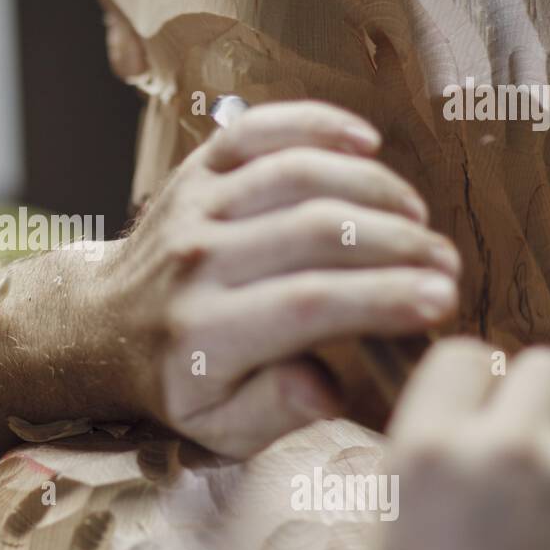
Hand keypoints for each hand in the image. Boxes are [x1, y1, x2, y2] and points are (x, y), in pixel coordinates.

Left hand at [99, 99, 459, 457]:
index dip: (382, 298)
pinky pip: (260, 128)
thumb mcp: (219, 426)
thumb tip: (325, 386)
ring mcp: (196, 205)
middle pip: (316, 231)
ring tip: (418, 220)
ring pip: (297, 174)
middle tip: (446, 266)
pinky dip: (316, 123)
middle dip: (398, 246)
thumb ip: (276, 412)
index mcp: (205, 333)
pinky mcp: (198, 168)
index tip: (442, 302)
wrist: (104, 326)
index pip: (308, 304)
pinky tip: (368, 143)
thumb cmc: (178, 380)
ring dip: (374, 189)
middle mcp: (197, 261)